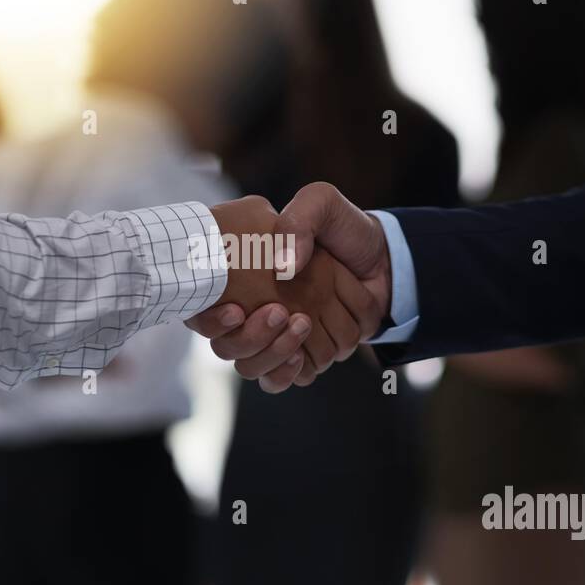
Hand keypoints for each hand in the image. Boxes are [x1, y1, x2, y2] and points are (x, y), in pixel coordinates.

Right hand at [191, 184, 390, 391]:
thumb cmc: (342, 229)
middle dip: (251, 337)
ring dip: (275, 352)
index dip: (209, 319)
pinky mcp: (295, 357)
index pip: (201, 307)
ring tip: (304, 323)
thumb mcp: (321, 204)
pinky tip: (301, 356)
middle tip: (282, 312)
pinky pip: (279, 381)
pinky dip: (289, 373)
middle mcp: (248, 311)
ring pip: (252, 367)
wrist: (383, 261)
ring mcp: (270, 338)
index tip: (235, 310)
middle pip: (226, 347)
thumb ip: (299, 222)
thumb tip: (282, 268)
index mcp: (239, 275)